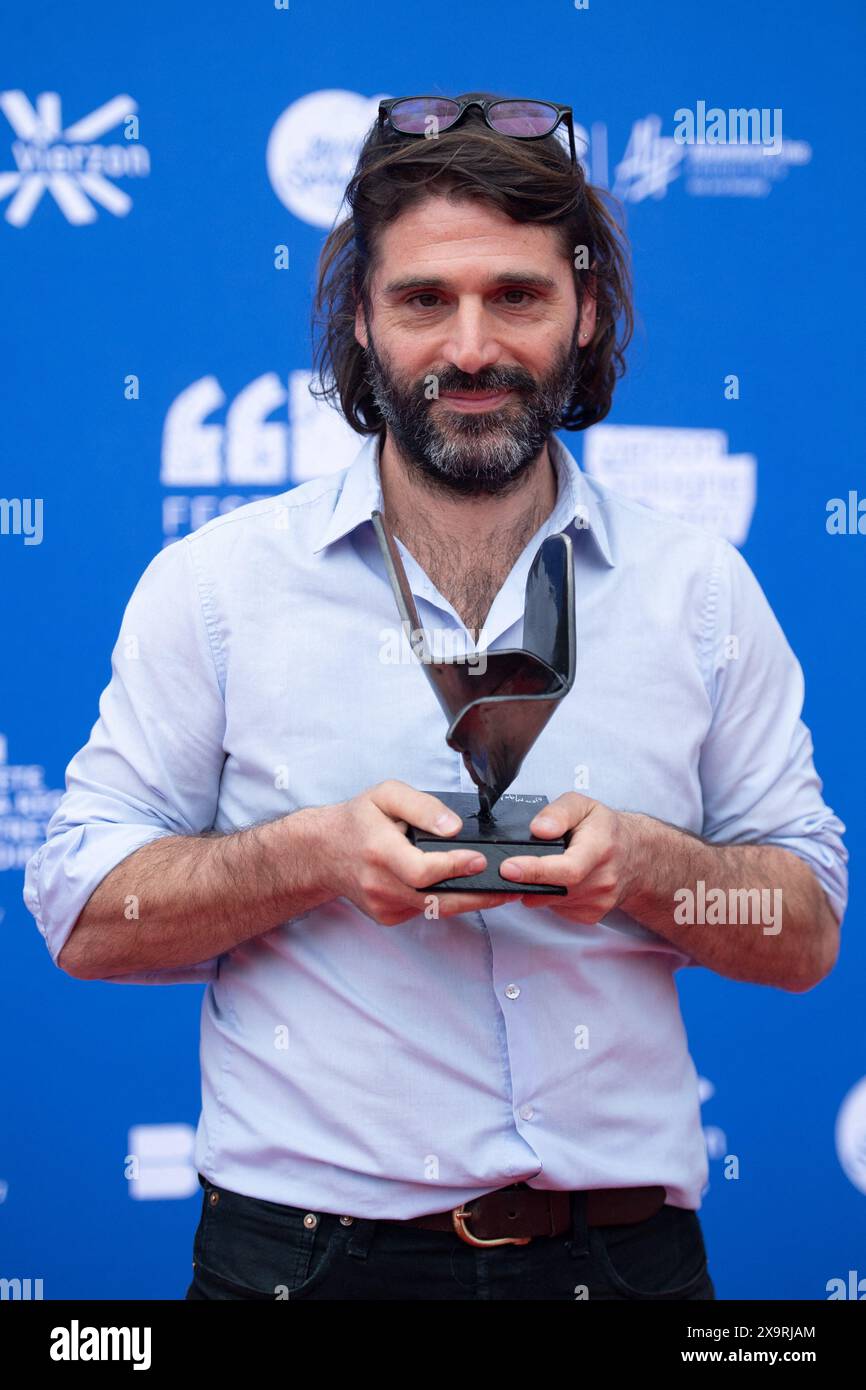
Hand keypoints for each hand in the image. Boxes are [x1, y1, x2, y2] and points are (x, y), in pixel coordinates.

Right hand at [321, 779, 521, 925]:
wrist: (323, 852)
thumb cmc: (357, 820)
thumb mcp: (386, 795)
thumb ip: (422, 807)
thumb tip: (454, 827)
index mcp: (379, 852)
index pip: (422, 871)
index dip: (454, 868)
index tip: (480, 860)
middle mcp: (380, 884)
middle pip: (436, 899)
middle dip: (477, 895)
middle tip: (508, 886)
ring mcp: (383, 905)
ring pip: (435, 909)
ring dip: (468, 901)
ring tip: (497, 889)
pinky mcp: (388, 916)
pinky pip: (424, 911)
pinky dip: (445, 901)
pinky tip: (460, 887)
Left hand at [497, 793, 640, 922]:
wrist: (636, 856)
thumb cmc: (606, 830)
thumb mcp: (584, 805)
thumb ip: (559, 813)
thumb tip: (539, 829)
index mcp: (601, 848)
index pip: (568, 868)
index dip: (535, 871)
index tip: (509, 868)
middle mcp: (603, 879)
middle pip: (554, 888)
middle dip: (526, 880)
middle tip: (510, 868)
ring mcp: (599, 901)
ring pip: (551, 900)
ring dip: (538, 887)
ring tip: (541, 867)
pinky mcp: (591, 915)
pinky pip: (557, 908)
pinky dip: (549, 896)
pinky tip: (557, 881)